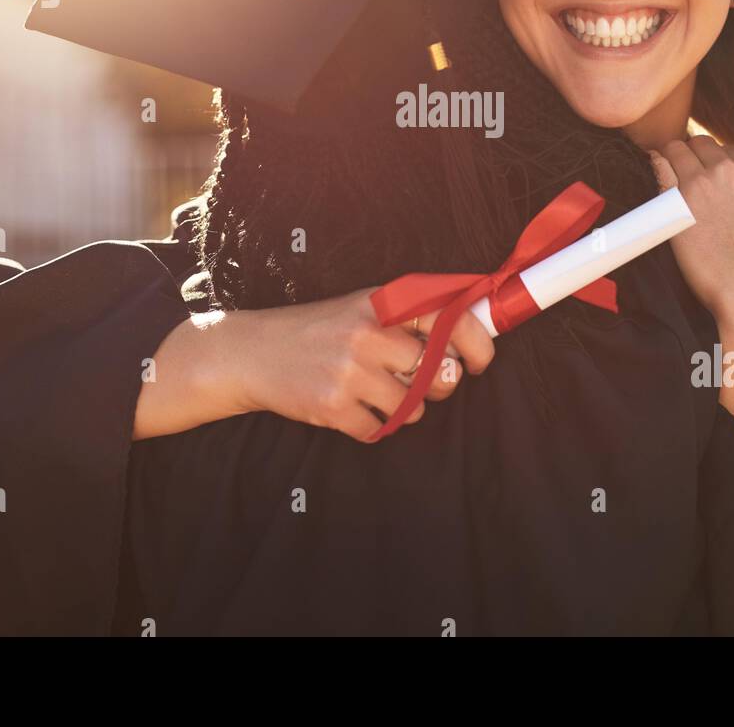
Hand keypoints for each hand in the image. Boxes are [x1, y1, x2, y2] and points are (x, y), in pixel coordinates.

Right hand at [192, 287, 495, 442]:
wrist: (255, 352)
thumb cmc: (320, 330)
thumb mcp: (364, 308)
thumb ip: (412, 322)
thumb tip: (465, 353)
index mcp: (383, 303)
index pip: (450, 319)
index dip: (477, 345)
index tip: (479, 363)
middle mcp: (369, 332)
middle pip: (436, 372)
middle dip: (434, 386)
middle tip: (413, 382)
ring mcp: (350, 370)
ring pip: (412, 407)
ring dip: (400, 409)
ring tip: (372, 392)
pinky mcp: (333, 405)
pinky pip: (379, 430)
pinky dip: (370, 426)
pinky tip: (350, 408)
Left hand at [649, 135, 733, 465]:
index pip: (728, 150)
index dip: (715, 162)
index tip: (708, 173)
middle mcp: (730, 170)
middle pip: (700, 145)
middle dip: (692, 155)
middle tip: (683, 169)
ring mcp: (701, 183)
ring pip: (677, 149)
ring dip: (671, 155)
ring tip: (666, 166)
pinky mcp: (676, 203)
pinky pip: (660, 168)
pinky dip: (656, 165)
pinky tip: (654, 167)